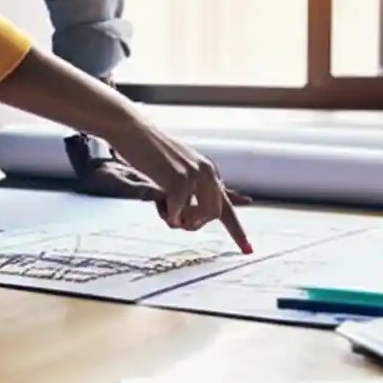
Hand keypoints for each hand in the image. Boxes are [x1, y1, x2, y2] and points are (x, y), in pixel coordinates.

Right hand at [0, 51, 250, 251]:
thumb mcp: (175, 172)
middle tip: (174, 219)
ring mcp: (195, 176)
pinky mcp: (180, 180)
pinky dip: (166, 214)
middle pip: (216, 215)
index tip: (248, 250)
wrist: (134, 132)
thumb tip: (188, 218)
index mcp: (209, 172)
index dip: (238, 231)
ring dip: (182, 222)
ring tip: (165, 209)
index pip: (227, 206)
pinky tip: (156, 200)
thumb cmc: (149, 154)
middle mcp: (207, 173)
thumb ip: (188, 191)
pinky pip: (177, 214)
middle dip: (195, 225)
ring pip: (201, 217)